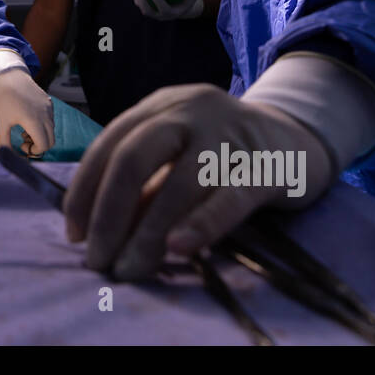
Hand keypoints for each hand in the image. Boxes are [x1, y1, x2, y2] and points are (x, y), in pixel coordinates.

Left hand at [0, 67, 54, 156]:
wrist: (11, 77)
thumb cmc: (4, 100)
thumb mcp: (1, 123)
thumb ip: (4, 143)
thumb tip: (6, 158)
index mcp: (33, 121)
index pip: (44, 145)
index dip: (34, 151)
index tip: (22, 146)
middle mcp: (45, 115)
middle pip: (51, 141)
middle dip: (38, 146)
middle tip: (24, 141)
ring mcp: (49, 109)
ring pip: (51, 131)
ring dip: (40, 135)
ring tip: (24, 129)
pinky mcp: (50, 103)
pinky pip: (50, 121)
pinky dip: (43, 126)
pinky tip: (29, 119)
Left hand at [61, 84, 332, 280]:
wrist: (299, 140)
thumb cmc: (225, 153)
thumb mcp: (179, 155)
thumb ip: (144, 185)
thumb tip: (99, 231)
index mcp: (162, 105)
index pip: (111, 142)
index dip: (86, 189)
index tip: (75, 233)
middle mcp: (191, 111)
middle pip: (135, 157)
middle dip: (108, 212)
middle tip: (98, 258)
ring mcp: (229, 135)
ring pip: (179, 183)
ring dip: (148, 233)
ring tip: (132, 269)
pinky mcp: (264, 167)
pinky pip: (228, 198)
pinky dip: (200, 224)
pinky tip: (177, 248)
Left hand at [132, 0, 202, 19]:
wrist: (180, 7)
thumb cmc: (187, 0)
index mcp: (172, 13)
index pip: (165, 10)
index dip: (159, 3)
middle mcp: (160, 15)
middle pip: (147, 10)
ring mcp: (153, 12)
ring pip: (141, 6)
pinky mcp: (148, 7)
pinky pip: (139, 1)